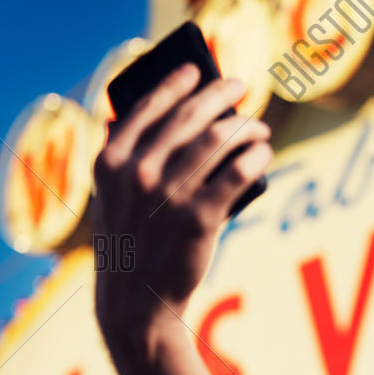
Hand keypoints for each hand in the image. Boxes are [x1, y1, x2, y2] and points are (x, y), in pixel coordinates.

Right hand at [91, 62, 271, 346]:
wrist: (135, 304)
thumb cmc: (131, 249)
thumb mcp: (113, 200)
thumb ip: (128, 163)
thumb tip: (172, 126)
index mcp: (108, 161)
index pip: (146, 108)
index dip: (175, 84)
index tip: (196, 69)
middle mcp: (135, 172)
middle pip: (187, 118)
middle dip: (219, 95)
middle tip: (241, 85)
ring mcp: (167, 194)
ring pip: (216, 141)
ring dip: (244, 126)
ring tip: (258, 126)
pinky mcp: (198, 218)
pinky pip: (236, 175)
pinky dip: (255, 157)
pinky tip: (265, 152)